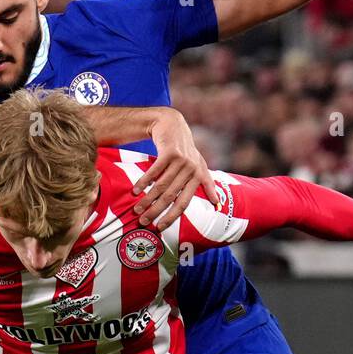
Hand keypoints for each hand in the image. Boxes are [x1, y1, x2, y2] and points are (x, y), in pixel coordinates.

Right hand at [131, 108, 218, 231]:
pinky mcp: (170, 152)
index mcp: (198, 177)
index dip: (171, 217)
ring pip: (161, 185)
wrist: (173, 125)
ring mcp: (181, 160)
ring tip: (136, 209)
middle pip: (170, 197)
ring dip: (147, 199)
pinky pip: (154, 171)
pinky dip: (143, 181)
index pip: (183, 203)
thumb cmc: (185, 149)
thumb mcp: (199, 165)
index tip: (159, 228)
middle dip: (155, 211)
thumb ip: (207, 183)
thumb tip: (218, 204)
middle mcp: (191, 170)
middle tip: (143, 221)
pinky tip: (134, 190)